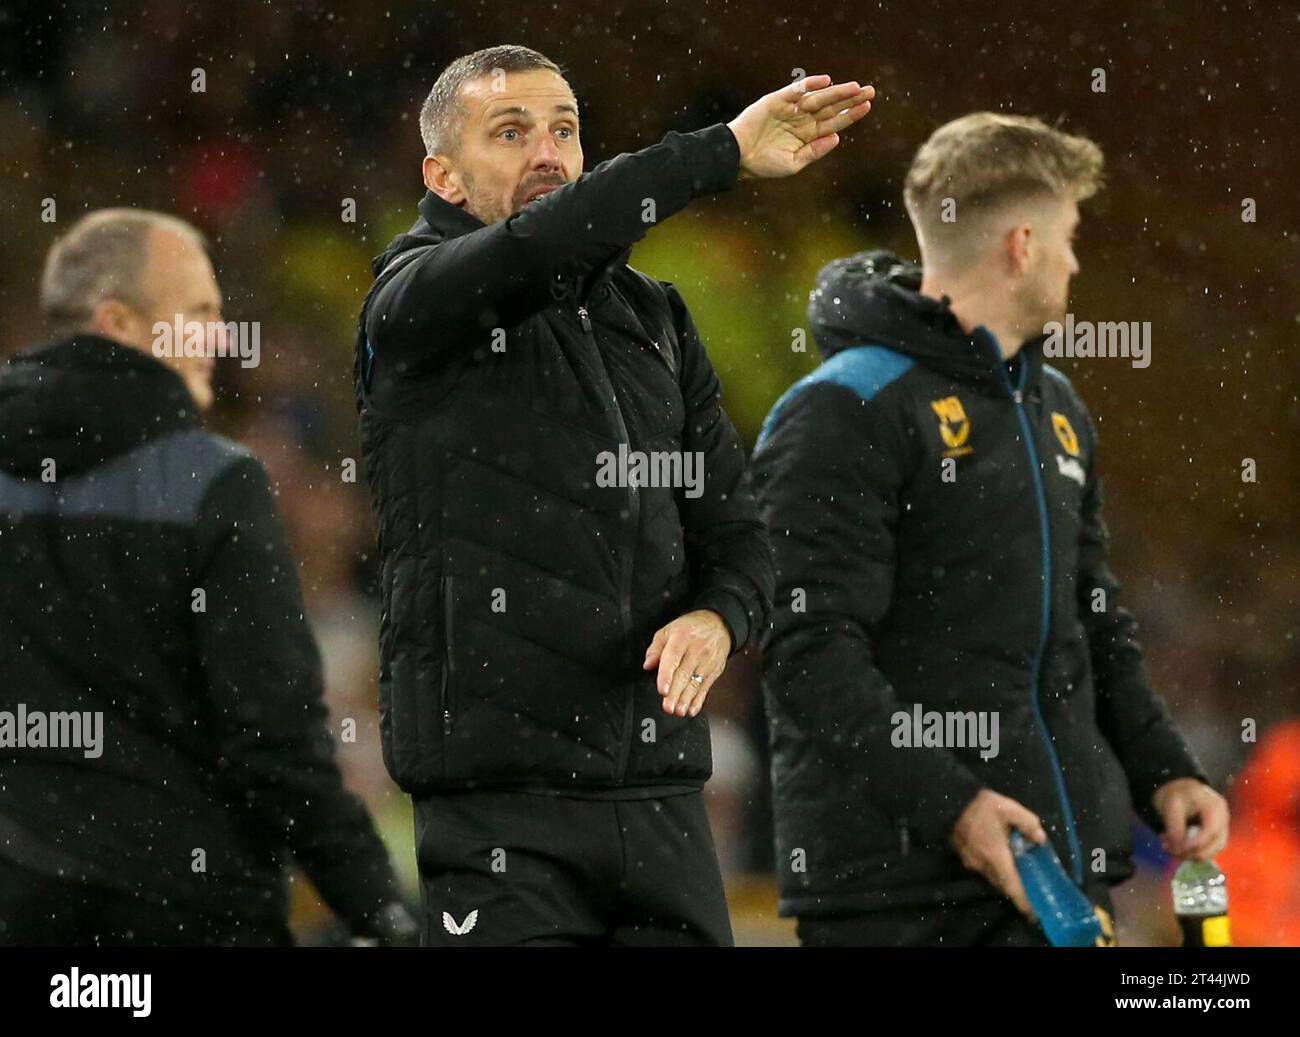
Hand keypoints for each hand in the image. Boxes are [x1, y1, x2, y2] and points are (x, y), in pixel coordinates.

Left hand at [642, 609, 731, 716]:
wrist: (719, 625)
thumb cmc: (691, 628)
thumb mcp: (669, 630)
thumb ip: (656, 648)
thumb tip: (648, 664)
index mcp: (681, 638)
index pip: (673, 659)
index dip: (667, 676)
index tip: (663, 690)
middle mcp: (696, 651)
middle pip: (684, 674)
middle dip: (675, 693)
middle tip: (668, 706)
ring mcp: (707, 662)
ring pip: (695, 683)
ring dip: (686, 700)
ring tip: (678, 711)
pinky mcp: (714, 671)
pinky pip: (706, 688)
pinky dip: (699, 701)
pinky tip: (692, 709)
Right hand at [727, 74, 874, 179]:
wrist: (738, 157)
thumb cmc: (764, 165)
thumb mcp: (794, 164)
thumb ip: (815, 151)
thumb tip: (837, 139)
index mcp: (808, 135)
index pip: (835, 123)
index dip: (851, 115)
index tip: (868, 106)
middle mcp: (802, 120)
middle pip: (831, 107)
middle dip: (850, 99)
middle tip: (870, 91)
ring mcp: (791, 109)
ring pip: (818, 98)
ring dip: (837, 92)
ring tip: (855, 87)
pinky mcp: (777, 100)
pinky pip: (796, 90)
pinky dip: (810, 85)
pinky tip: (826, 81)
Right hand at [949, 789, 1046, 918]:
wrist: (950, 800)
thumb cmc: (981, 806)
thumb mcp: (1009, 807)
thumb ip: (1028, 823)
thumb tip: (1040, 839)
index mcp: (996, 856)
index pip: (1012, 886)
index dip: (1023, 902)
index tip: (1033, 914)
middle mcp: (983, 864)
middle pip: (1003, 885)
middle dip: (1016, 890)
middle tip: (1031, 891)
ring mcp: (971, 862)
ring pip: (993, 878)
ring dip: (1005, 879)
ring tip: (1017, 873)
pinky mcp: (964, 857)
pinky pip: (984, 870)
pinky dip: (995, 870)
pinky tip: (1000, 859)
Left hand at [1152, 778, 1228, 859]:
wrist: (1177, 788)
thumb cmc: (1175, 793)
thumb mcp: (1171, 806)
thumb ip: (1175, 827)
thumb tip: (1178, 849)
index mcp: (1215, 806)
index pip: (1211, 832)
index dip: (1195, 844)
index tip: (1176, 848)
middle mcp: (1223, 819)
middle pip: (1215, 844)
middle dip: (1191, 852)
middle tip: (1168, 849)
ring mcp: (1222, 828)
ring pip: (1212, 851)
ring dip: (1190, 854)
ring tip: (1167, 846)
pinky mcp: (1216, 836)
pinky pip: (1207, 850)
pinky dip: (1192, 852)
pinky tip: (1175, 847)